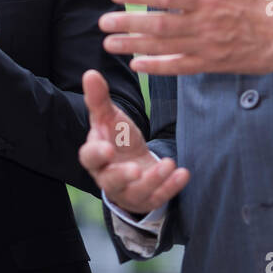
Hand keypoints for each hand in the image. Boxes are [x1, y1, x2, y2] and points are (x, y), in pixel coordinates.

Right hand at [77, 69, 187, 215]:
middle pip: (111, 181)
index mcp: (95, 157)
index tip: (108, 149)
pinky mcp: (147, 199)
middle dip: (123, 176)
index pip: (89, 158)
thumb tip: (90, 72)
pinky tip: (183, 173)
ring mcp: (128, 192)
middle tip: (135, 170)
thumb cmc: (117, 139)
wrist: (134, 164)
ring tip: (169, 163)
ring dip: (153, 180)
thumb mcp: (109, 118)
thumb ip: (99, 99)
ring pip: (137, 191)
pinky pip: (158, 197)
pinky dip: (171, 187)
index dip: (97, 155)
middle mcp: (108, 177)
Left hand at [99, 0, 272, 76]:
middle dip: (127, 24)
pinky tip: (138, 65)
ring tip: (109, 45)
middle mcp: (204, 24)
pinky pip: (180, 67)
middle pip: (158, 25)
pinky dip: (157, 67)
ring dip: (134, 46)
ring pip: (164, 48)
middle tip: (102, 23)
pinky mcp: (212, 63)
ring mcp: (207, 46)